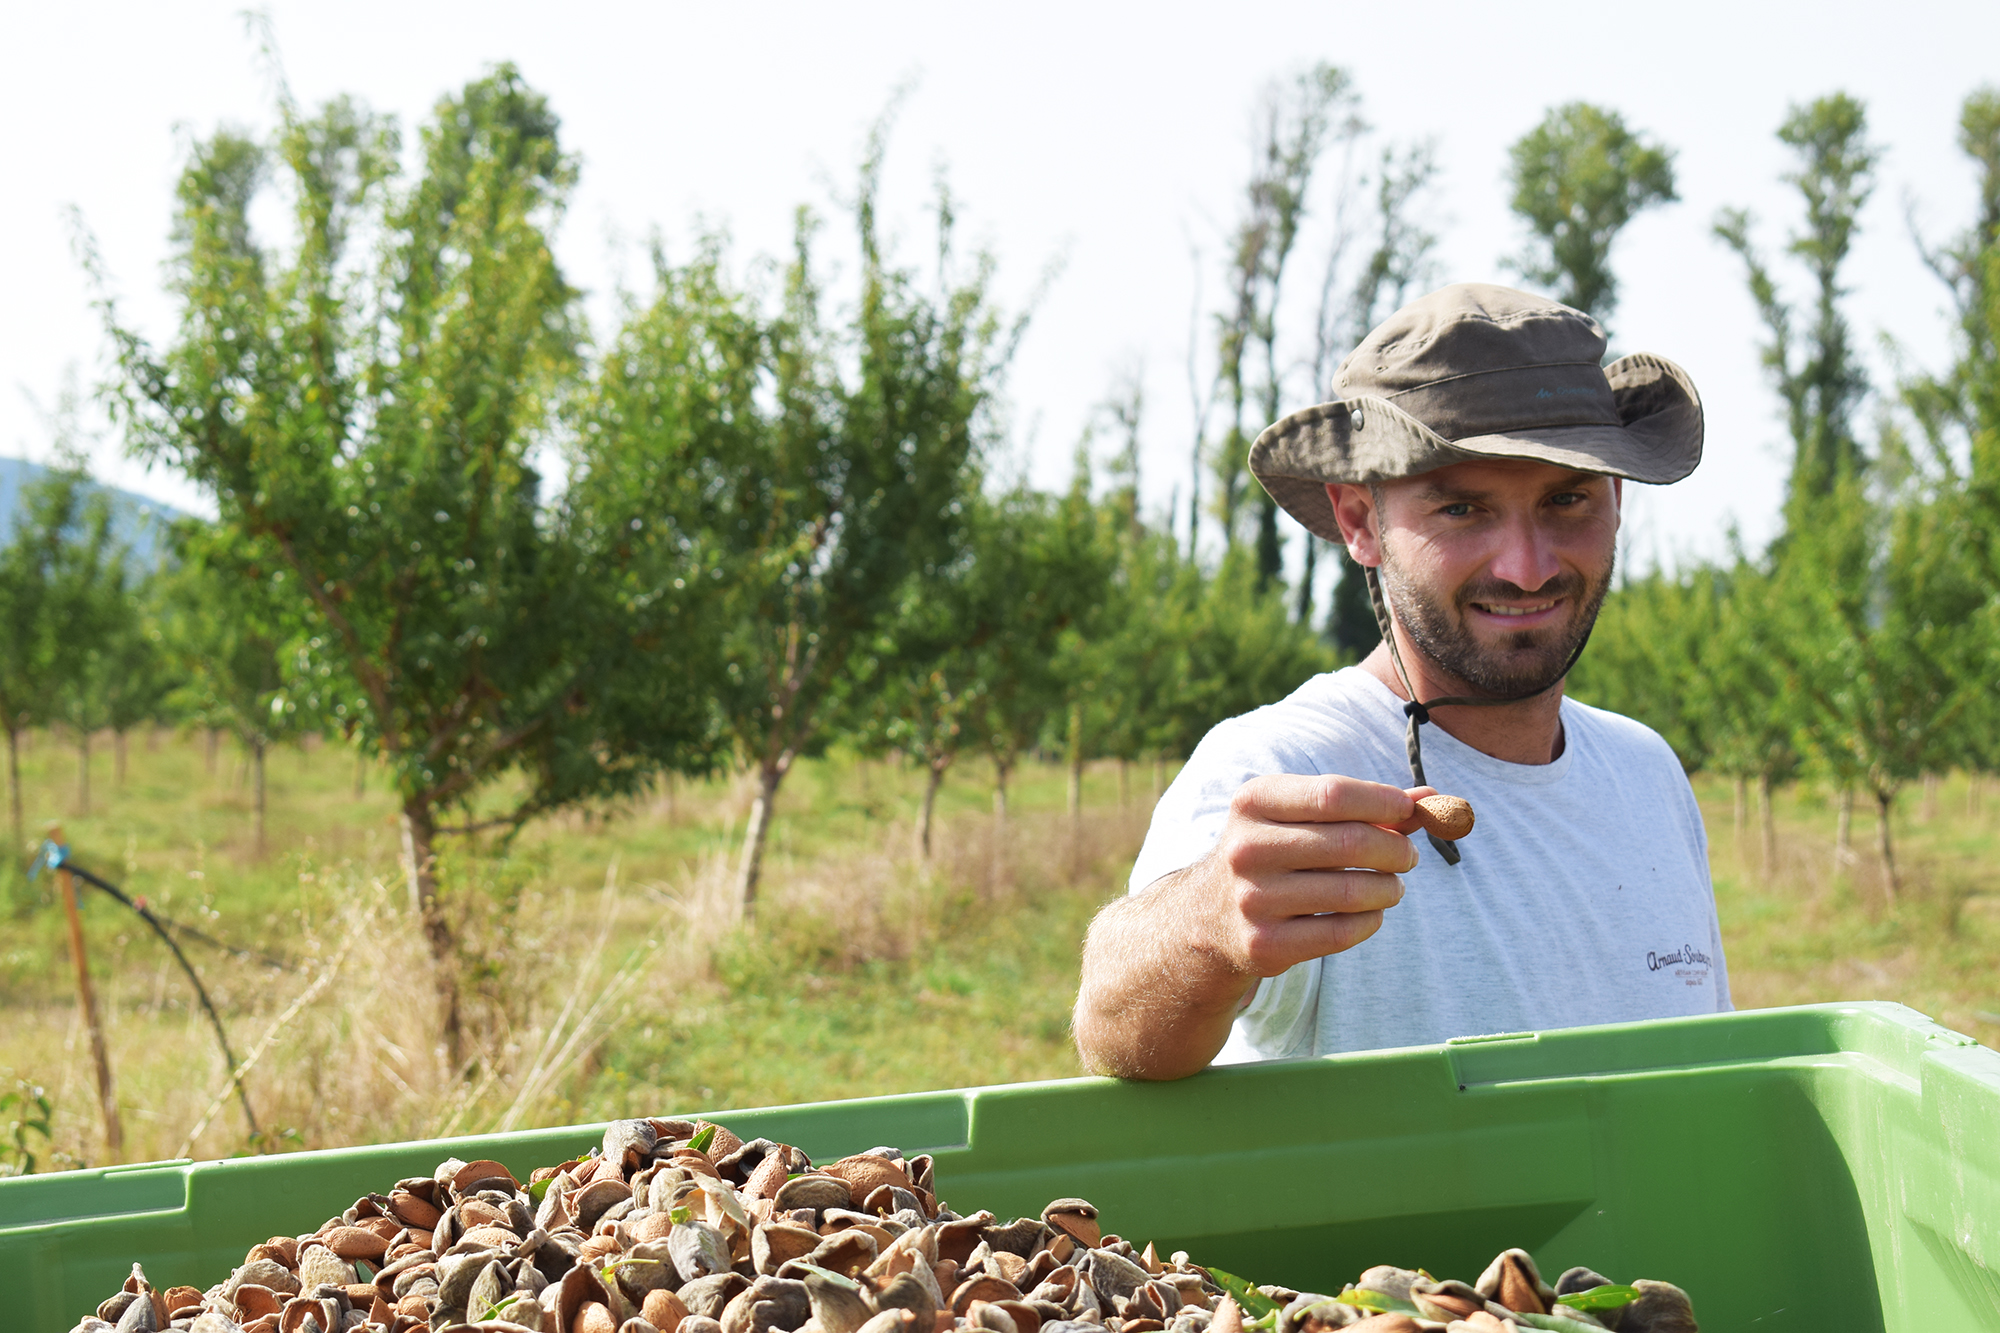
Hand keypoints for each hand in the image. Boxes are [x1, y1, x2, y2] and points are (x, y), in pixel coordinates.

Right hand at [1202, 774, 1431, 981]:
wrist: (1211, 913)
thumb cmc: (1277, 850)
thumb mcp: (1303, 816)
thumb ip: (1366, 806)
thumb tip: (1432, 800)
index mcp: (1254, 802)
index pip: (1333, 794)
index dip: (1383, 801)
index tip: (1410, 810)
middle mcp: (1246, 848)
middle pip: (1350, 843)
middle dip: (1396, 850)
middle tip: (1408, 857)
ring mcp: (1252, 898)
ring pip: (1352, 892)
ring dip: (1389, 889)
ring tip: (1392, 886)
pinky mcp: (1264, 943)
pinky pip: (1341, 933)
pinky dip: (1371, 921)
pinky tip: (1370, 913)